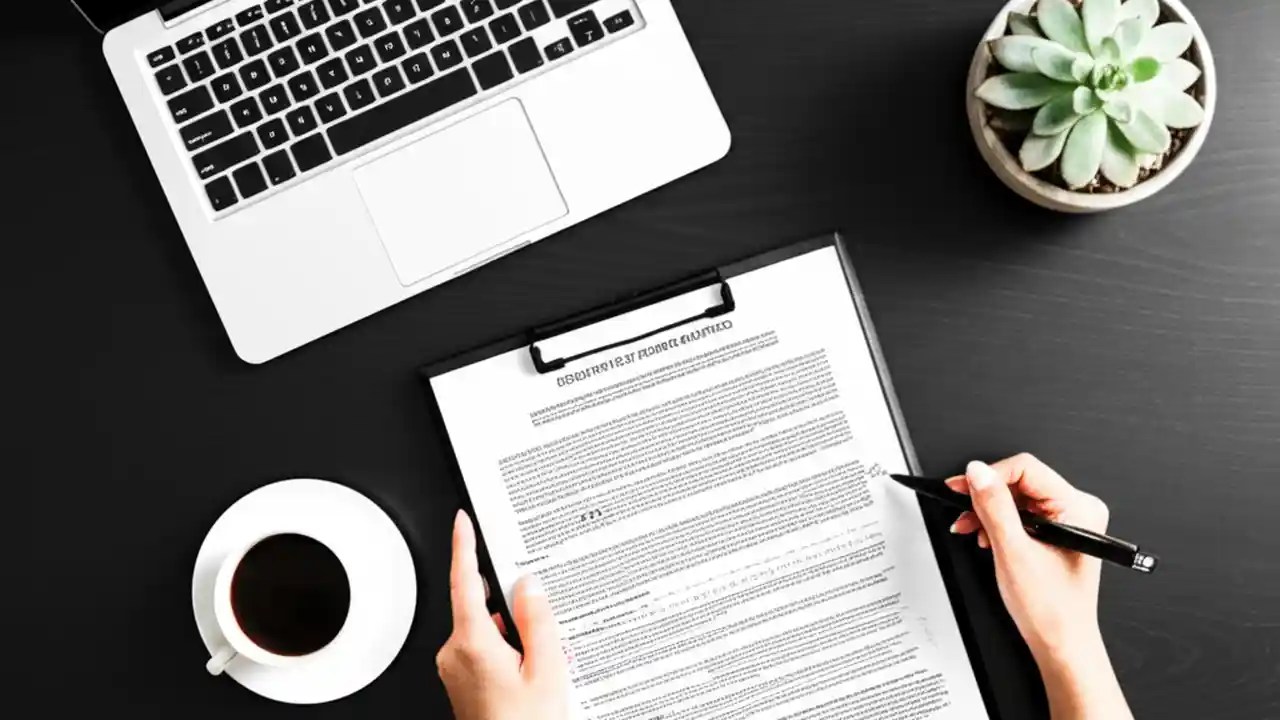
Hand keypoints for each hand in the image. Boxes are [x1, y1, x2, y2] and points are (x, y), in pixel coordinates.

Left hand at [437, 510, 570, 719]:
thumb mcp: (547, 670)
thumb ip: (538, 621)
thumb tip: (529, 587)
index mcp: (472, 643)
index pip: (464, 581)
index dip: (463, 547)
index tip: (462, 522)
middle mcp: (456, 653)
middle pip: (479, 605)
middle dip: (509, 601)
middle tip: (538, 605)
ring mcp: (456, 670)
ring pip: (484, 629)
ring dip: (512, 631)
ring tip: (545, 653)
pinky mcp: (463, 682)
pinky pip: (484, 648)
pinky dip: (507, 647)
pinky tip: (533, 665)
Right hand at [947, 455, 1131, 719]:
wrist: (1061, 644)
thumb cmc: (1051, 610)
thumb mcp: (1013, 552)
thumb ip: (993, 507)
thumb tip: (977, 472)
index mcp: (1079, 509)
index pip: (1026, 469)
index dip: (990, 475)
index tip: (963, 485)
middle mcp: (1078, 510)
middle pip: (1020, 482)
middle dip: (985, 496)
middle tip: (959, 507)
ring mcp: (1068, 521)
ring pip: (1017, 498)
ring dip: (988, 511)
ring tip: (969, 528)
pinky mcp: (1057, 531)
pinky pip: (1021, 513)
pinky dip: (998, 523)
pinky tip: (985, 536)